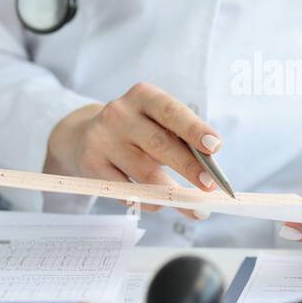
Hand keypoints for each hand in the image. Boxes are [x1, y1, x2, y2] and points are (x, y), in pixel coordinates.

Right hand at [44, 83, 221, 219]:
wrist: (85, 135)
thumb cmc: (138, 131)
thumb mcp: (157, 123)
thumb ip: (181, 140)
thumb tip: (207, 172)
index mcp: (143, 96)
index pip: (171, 112)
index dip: (194, 129)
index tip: (215, 145)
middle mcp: (119, 114)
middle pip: (159, 144)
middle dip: (189, 167)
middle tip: (210, 185)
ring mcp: (102, 139)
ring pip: (145, 173)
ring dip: (174, 194)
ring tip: (195, 206)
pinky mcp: (91, 164)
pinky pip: (127, 190)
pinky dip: (148, 201)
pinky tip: (160, 203)